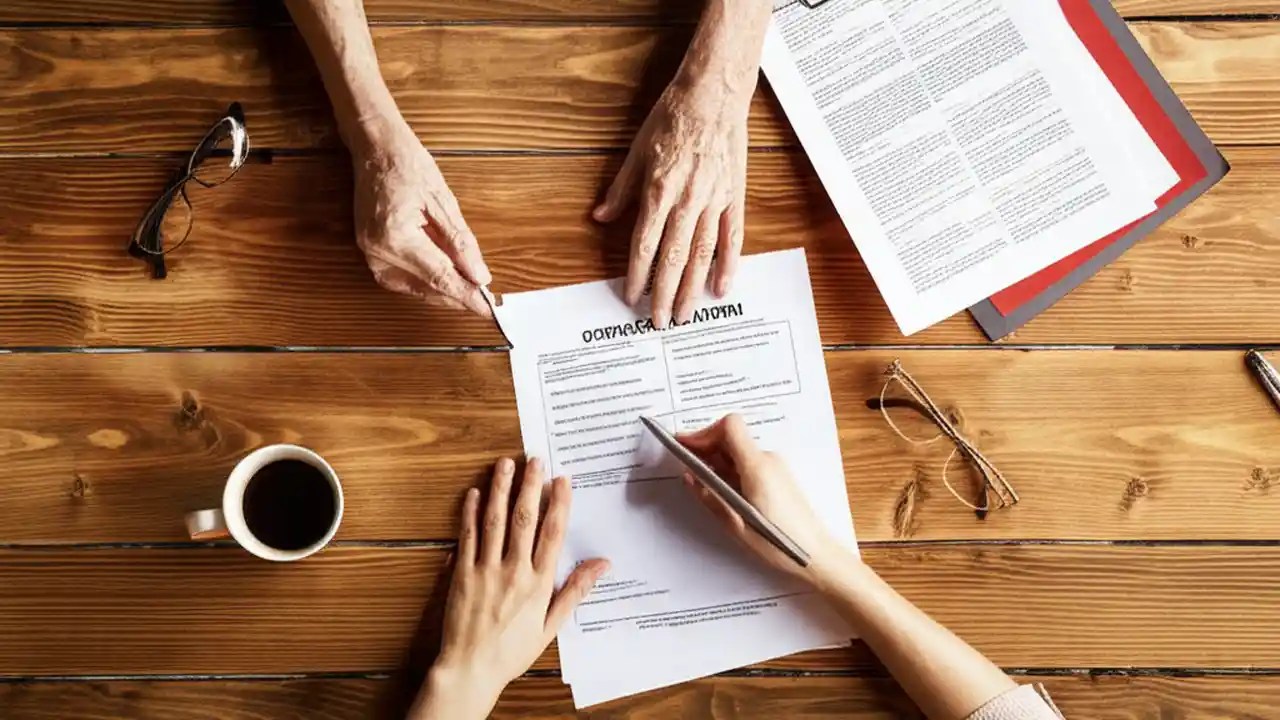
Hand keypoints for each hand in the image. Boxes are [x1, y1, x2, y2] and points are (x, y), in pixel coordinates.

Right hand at [351, 115, 491, 316]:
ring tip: (472, 288)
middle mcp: (379, 253)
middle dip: (459, 295)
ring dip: (444, 290)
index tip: (490, 311)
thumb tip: (480, 275)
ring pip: (415, 288)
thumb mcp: (443, 202)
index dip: (468, 297)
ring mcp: (370, 255)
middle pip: (428, 288)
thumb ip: (461, 243)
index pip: (441, 278)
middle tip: (488, 300)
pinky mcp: (370, 253)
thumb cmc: (408, 165)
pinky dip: (427, 281)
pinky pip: (402, 279)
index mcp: (397, 238)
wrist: (375, 149)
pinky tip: (446, 276)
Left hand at [412, 458, 608, 718]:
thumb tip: (602, 564)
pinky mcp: (461, 573)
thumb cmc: (512, 651)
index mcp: (538, 583)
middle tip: (534, 459)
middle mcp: (513, 570)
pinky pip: (467, 536)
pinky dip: (471, 512)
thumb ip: (575, 591)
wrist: (471, 668)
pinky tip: (475, 492)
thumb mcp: (552, 626)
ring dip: (501, 488)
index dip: (559, 503)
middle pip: (525, 518)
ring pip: (495, 520)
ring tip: (505, 464)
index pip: (552, 533)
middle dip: (530, 485)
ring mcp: (485, 569)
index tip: (562, 480)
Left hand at [593, 74, 748, 327]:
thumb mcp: (635, 152)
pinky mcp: (733, 198)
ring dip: (692, 289)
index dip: (636, 275)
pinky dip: (728, 265)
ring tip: (684, 316)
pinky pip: (731, 238)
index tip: (630, 298)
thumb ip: (620, 190)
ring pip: (701, 255)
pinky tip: (721, 288)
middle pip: (673, 259)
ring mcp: (713, 202)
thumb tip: (600, 217)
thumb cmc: (672, 119)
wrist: (712, 96)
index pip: (644, 245)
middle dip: (663, 294)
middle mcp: (686, 202)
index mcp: (658, 192)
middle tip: (658, 322)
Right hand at [677, 414, 846, 586]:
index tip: (685, 446)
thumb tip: (690, 477)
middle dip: (706, 447)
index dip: (703, 433)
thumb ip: (710, 497)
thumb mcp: (736, 524)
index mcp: (758, 468)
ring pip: (738, 450)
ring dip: (717, 459)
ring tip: (703, 482)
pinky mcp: (777, 476)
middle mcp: (768, 460)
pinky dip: (730, 468)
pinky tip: (724, 489)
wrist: (816, 553)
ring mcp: (775, 467)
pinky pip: (748, 462)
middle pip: (731, 436)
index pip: (729, 427)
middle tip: (687, 464)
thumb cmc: (781, 544)